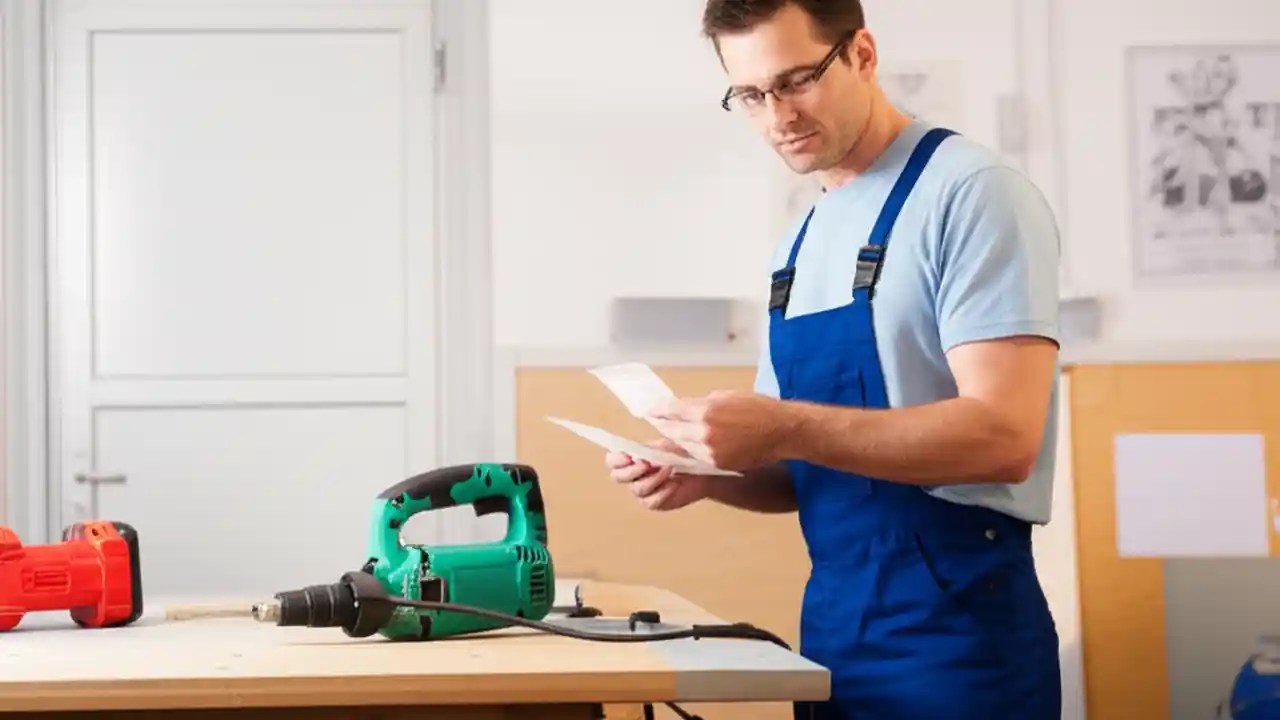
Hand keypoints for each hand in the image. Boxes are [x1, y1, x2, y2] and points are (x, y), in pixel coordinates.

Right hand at [606, 439, 710, 510]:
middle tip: (646, 464)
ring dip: (652, 479)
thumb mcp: (665, 445)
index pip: (612, 461)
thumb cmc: (682, 454)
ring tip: (668, 469)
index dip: (616, 459)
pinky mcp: (655, 503)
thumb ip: (649, 449)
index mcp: (631, 459)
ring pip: (637, 489)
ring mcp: (643, 491)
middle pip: (617, 477)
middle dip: (631, 470)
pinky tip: (674, 484)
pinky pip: (651, 501)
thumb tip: (636, 454)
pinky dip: (662, 492)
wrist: (703, 469)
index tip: (628, 456)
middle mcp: (633, 476)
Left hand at [645, 390, 794, 470]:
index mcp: (705, 410)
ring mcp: (710, 451)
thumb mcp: (728, 396)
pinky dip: (695, 451)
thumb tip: (689, 407)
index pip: (670, 410)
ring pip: (684, 446)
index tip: (650, 410)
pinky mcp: (718, 464)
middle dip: (667, 425)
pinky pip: (698, 457)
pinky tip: (698, 446)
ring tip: (681, 434)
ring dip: (681, 440)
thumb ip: (705, 403)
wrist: (782, 430)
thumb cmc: (759, 408)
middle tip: (662, 422)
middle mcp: (703, 432)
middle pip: (673, 430)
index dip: (658, 410)